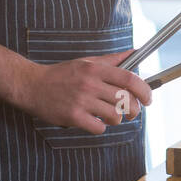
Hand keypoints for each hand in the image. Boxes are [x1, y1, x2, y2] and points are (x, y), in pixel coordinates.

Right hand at [20, 50, 152, 133]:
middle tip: (132, 112)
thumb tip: (136, 52)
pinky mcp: (73, 117)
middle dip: (134, 109)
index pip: (130, 80)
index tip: (148, 98)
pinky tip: (93, 121)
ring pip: (114, 116)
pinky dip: (100, 127)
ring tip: (108, 115)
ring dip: (116, 119)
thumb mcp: (88, 62)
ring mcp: (82, 101)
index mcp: (96, 69)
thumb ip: (113, 60)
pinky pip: (99, 128)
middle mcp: (91, 84)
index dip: (145, 90)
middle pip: (126, 100)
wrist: (31, 85)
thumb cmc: (62, 75)